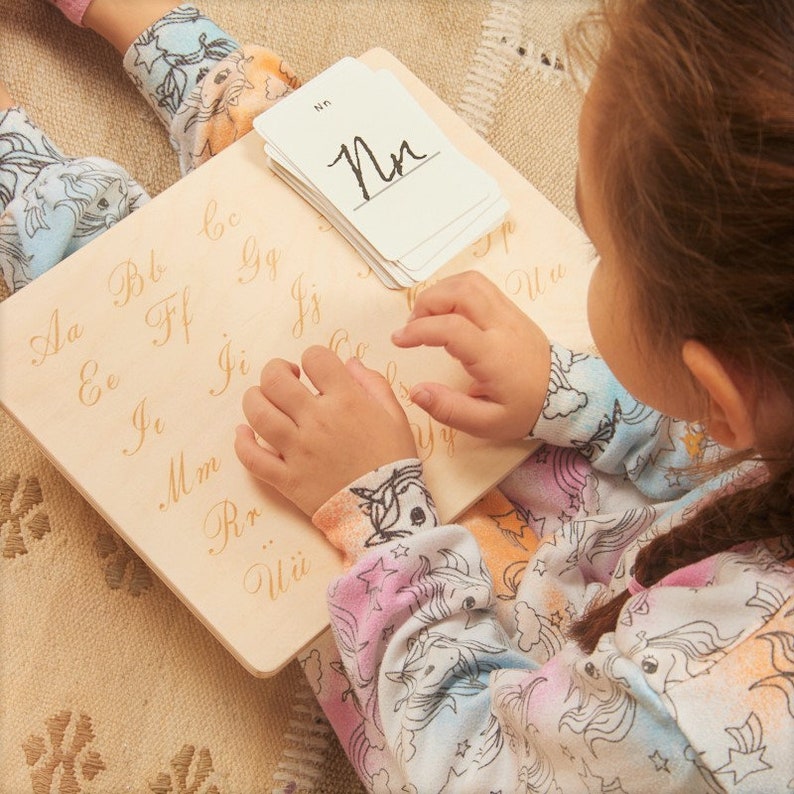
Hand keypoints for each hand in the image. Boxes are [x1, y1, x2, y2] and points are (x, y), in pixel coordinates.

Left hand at [235, 345, 417, 515]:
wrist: (388, 512)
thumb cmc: (394, 461)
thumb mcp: (396, 416)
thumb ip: (373, 383)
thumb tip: (349, 362)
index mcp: (346, 401)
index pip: (314, 357)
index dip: (313, 358)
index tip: (318, 372)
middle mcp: (317, 421)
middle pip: (274, 379)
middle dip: (277, 371)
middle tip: (289, 381)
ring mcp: (297, 451)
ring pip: (256, 412)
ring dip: (256, 399)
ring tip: (268, 403)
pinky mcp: (286, 479)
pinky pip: (251, 458)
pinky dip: (242, 443)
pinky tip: (245, 433)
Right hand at [391, 271, 550, 439]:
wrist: (565, 395)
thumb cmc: (524, 410)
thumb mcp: (486, 423)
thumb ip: (449, 409)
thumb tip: (416, 391)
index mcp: (494, 355)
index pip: (450, 327)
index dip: (419, 329)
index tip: (399, 341)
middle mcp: (502, 326)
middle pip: (461, 291)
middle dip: (427, 302)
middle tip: (412, 326)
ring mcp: (509, 312)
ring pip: (471, 281)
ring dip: (441, 292)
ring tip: (427, 317)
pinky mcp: (512, 309)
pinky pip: (481, 286)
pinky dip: (456, 291)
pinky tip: (447, 312)